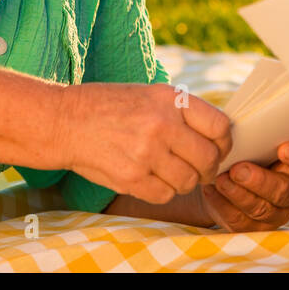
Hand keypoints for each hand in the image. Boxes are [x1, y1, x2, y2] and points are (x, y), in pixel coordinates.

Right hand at [59, 82, 231, 205]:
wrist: (65, 121)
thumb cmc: (109, 106)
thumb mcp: (149, 94)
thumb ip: (182, 112)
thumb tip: (217, 137)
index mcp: (170, 99)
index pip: (219, 126)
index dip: (223, 142)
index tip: (217, 147)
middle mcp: (162, 124)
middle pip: (208, 158)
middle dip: (208, 168)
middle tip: (199, 168)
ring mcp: (147, 153)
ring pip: (189, 181)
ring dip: (184, 181)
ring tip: (170, 171)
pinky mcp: (131, 177)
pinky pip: (165, 195)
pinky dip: (163, 191)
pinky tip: (151, 178)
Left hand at [199, 141, 288, 230]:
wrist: (231, 180)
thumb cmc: (249, 152)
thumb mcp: (258, 142)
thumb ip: (260, 134)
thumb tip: (246, 120)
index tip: (284, 148)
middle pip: (282, 192)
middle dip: (260, 181)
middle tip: (239, 169)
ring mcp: (275, 213)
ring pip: (260, 209)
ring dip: (238, 194)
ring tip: (221, 180)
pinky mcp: (253, 227)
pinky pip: (239, 220)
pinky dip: (223, 204)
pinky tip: (212, 190)